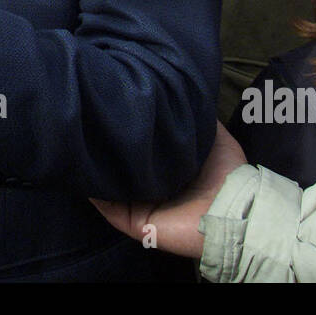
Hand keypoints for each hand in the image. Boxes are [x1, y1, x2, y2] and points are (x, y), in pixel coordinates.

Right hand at [91, 120, 247, 258]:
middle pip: (124, 168)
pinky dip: (95, 193)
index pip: (143, 151)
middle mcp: (154, 188)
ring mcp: (143, 207)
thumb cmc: (228, 174)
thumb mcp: (215, 137)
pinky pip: (108, 208)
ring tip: (81, 143)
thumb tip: (181, 91)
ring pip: (111, 187)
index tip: (115, 111)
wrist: (234, 209)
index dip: (130, 133)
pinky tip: (84, 171)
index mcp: (171, 170)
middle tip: (92, 124)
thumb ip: (197, 118)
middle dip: (109, 150)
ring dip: (97, 170)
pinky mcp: (136, 222)